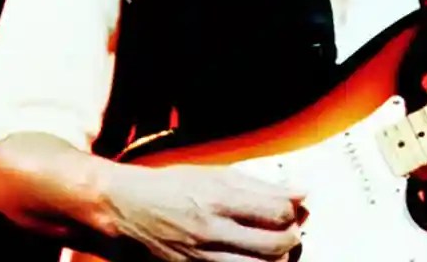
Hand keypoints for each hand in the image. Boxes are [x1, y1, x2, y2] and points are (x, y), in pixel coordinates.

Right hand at [101, 163, 305, 261]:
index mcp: (219, 198)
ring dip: (276, 259)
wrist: (124, 208)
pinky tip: (253, 258)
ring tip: (274, 248)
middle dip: (292, 238)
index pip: (278, 211)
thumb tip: (302, 191)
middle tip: (290, 231)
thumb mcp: (214, 174)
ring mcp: (202, 256)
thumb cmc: (171, 186)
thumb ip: (260, 184)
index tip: (293, 208)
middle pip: (276, 245)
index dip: (294, 211)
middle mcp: (212, 230)